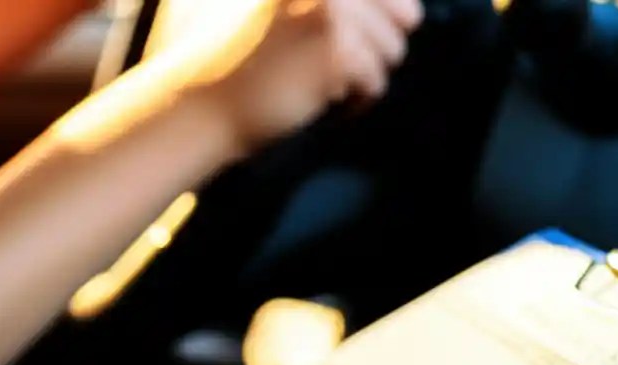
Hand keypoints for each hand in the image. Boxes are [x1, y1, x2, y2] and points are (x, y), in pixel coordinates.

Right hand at [150, 0, 423, 152]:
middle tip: (348, 63)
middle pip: (404, 14)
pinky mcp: (335, 51)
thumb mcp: (284, 7)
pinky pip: (376, 80)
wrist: (206, 103)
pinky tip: (330, 102)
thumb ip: (335, 5)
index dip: (394, 11)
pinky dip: (358, 100)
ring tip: (330, 84)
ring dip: (367, 75)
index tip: (385, 28)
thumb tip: (411, 14)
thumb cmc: (240, 57)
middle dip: (382, 44)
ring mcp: (332, 10)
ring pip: (393, 50)